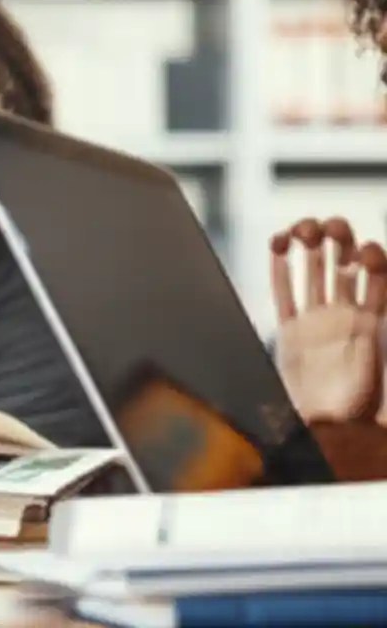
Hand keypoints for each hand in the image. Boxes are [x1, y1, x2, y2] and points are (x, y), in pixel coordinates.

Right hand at [271, 217, 386, 424]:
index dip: (372, 254)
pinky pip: (285, 294)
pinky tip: (277, 248)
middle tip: (327, 227)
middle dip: (338, 239)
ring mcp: (317, 320)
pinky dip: (280, 270)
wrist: (332, 427)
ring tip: (298, 230)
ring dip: (307, 246)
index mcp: (375, 317)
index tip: (363, 252)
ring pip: (313, 271)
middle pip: (344, 262)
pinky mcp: (291, 332)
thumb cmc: (366, 403)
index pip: (377, 272)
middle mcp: (347, 313)